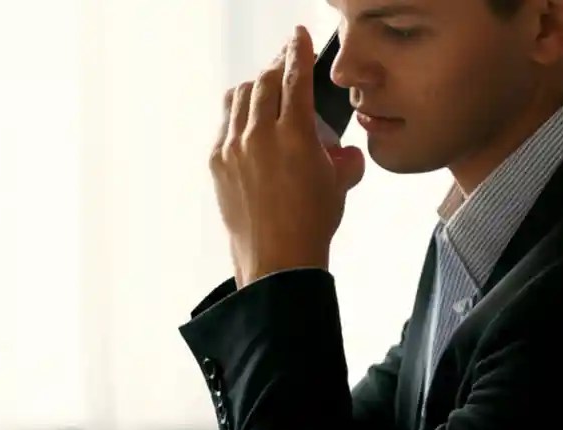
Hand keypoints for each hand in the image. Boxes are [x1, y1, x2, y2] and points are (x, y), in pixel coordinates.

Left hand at [209, 26, 365, 287]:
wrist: (276, 261)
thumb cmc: (311, 226)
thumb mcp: (339, 186)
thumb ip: (344, 160)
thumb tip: (346, 155)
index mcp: (293, 134)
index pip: (294, 76)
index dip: (296, 51)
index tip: (297, 37)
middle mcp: (258, 135)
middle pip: (264, 81)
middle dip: (276, 67)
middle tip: (286, 66)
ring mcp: (232, 148)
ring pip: (239, 98)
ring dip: (255, 88)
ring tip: (266, 91)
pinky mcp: (216, 163)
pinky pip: (225, 124)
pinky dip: (238, 115)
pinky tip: (248, 123)